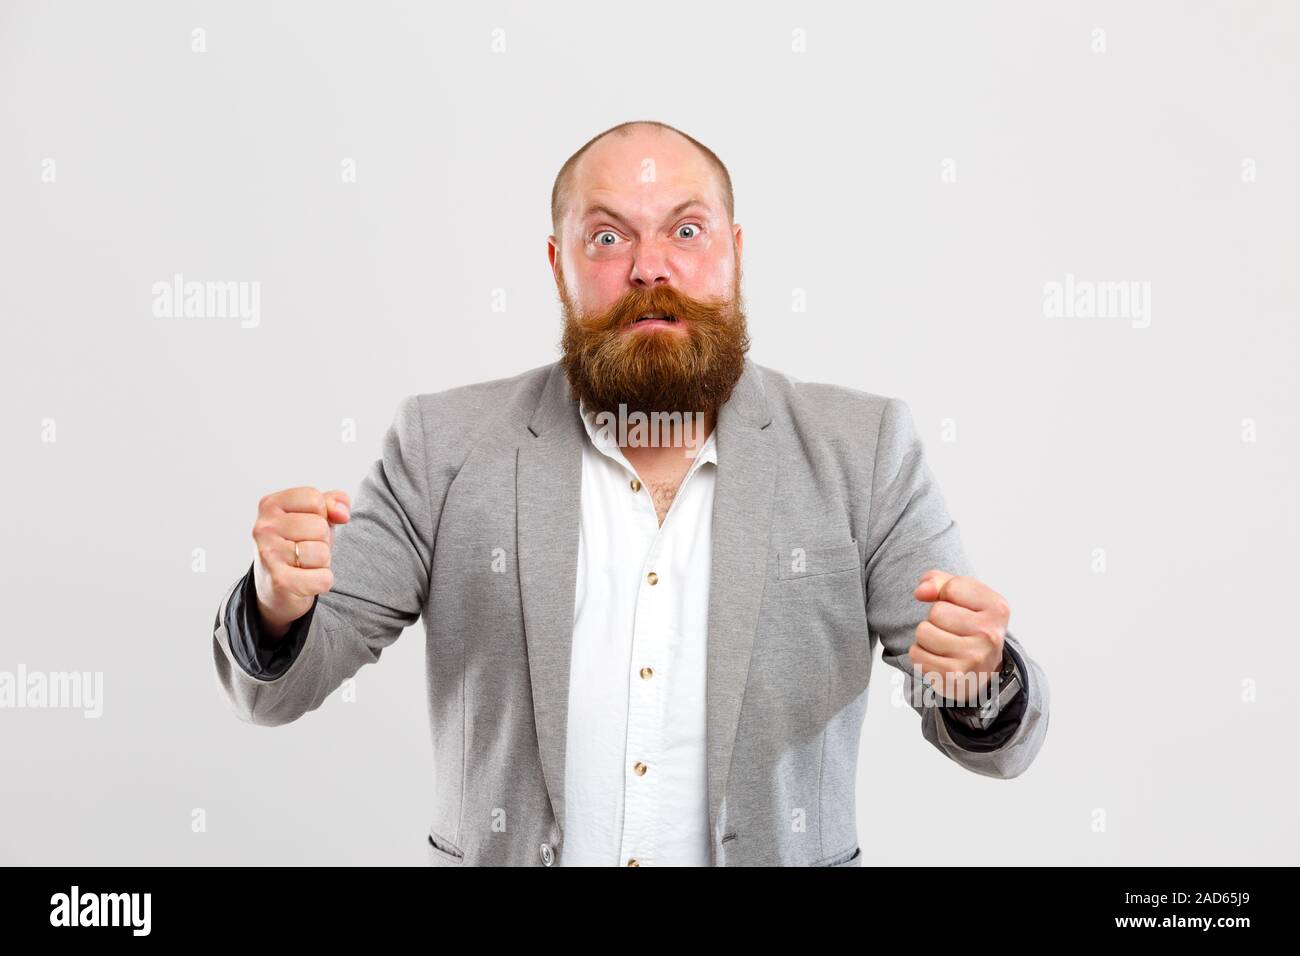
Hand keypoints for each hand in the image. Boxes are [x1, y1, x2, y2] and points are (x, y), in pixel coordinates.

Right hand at [251, 487, 350, 639]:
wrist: (276, 586)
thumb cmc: (298, 543)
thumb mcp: (315, 515)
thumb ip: (332, 502)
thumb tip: (343, 513)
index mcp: (270, 505)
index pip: (314, 499)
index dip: (322, 515)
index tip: (307, 527)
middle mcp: (264, 528)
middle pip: (320, 527)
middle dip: (322, 541)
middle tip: (305, 549)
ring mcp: (269, 555)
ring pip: (322, 553)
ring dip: (321, 562)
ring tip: (304, 564)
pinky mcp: (280, 581)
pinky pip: (323, 578)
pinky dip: (322, 581)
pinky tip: (306, 580)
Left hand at [909, 570, 1009, 705]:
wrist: (981, 672)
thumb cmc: (968, 626)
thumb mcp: (963, 597)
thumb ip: (939, 581)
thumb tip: (921, 592)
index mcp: (998, 608)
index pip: (952, 587)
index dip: (945, 594)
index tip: (958, 607)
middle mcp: (990, 634)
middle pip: (936, 611)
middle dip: (936, 619)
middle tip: (952, 631)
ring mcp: (974, 658)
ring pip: (923, 631)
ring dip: (925, 637)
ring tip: (944, 644)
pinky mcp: (954, 676)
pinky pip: (916, 654)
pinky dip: (921, 655)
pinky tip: (938, 659)